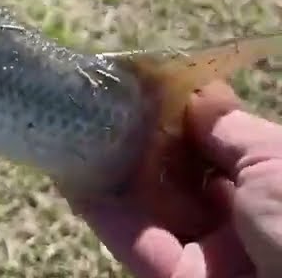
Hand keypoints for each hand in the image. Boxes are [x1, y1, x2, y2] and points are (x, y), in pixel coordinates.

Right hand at [66, 81, 281, 276]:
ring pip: (153, 207)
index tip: (146, 83)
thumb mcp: (275, 158)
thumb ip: (227, 127)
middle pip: (182, 175)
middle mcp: (242, 219)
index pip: (221, 145)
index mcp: (275, 186)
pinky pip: (135, 243)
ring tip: (78, 129)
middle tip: (103, 103)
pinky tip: (73, 176)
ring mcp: (208, 252)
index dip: (184, 114)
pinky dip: (103, 212)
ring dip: (116, 171)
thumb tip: (193, 93)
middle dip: (143, 140)